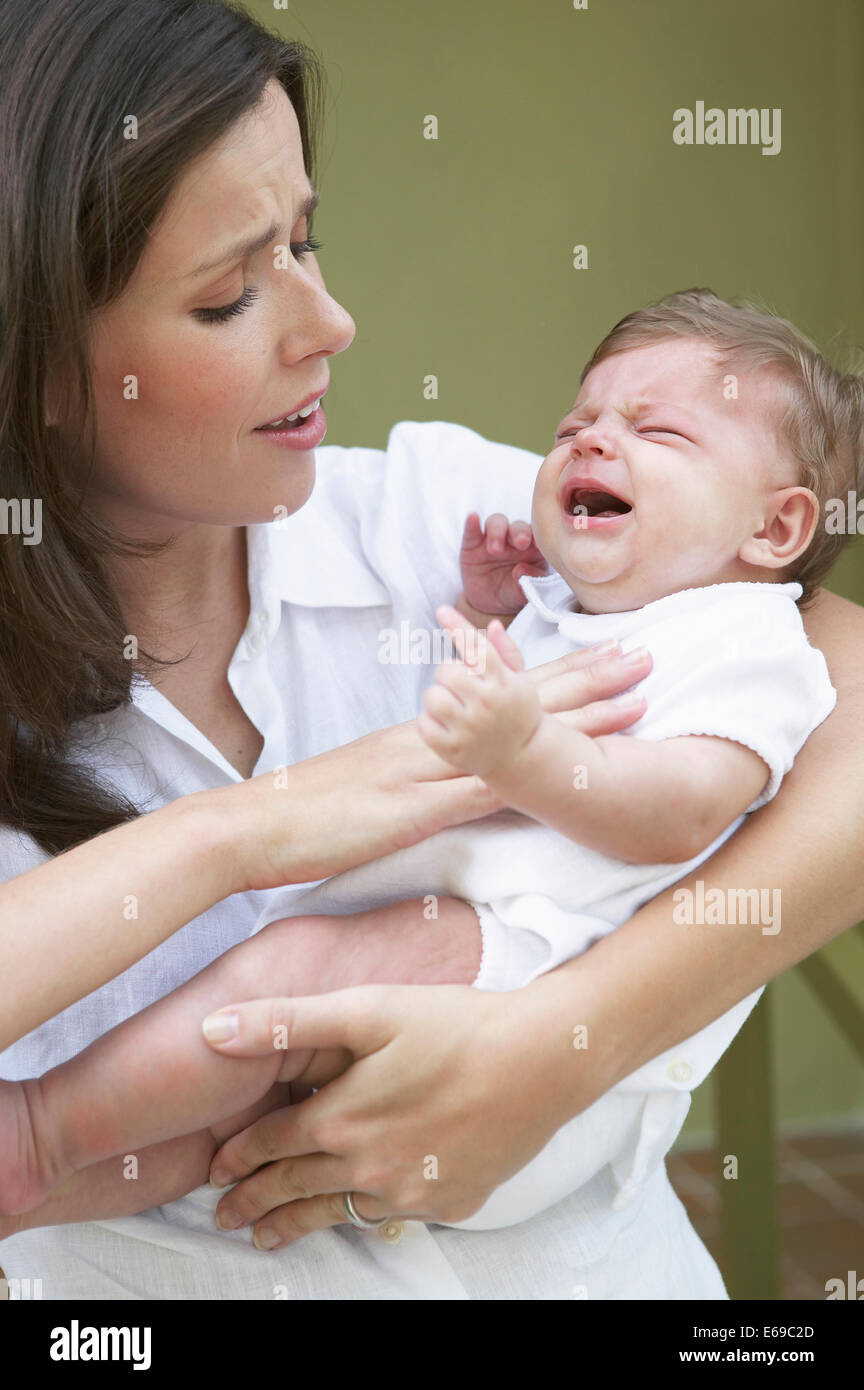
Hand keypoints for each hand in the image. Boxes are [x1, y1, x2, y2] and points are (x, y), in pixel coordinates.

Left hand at [202, 981, 589, 1248]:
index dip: (239, 1157)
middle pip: (294, 1188)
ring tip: (269, 1236)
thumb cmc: (456, 1024)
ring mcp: (408, 1192)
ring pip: (337, 1211)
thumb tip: (212, 1029)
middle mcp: (367, 1165)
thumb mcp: (367, 1009)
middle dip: (254, 1203)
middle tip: (225, 1218)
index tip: (216, 1171)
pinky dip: (364, 1212)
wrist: (541, 1061)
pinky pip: (391, 1215)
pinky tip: (357, 1209)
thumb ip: (286, 1022)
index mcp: (340, 1118)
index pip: (271, 1145)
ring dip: (297, 1223)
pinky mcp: (447, 1203)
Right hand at [218, 636, 651, 891]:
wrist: (247, 825)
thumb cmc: (298, 811)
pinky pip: (487, 784)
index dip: (555, 675)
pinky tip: (578, 765)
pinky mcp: (416, 807)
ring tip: (640, 692)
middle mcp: (431, 737)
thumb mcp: (363, 785)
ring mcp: (426, 768)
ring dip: (583, 713)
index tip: (602, 655)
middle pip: (521, 696)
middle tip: (644, 652)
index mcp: (419, 732)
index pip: (497, 691)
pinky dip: (538, 769)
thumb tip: (446, 768)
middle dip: (588, 676)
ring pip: (518, 731)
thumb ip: (408, 773)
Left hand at [418, 606, 543, 775]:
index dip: (458, 626)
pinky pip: (424, 724)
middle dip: (450, 675)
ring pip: (432, 696)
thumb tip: (492, 625)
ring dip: (438, 698)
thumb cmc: (518, 713)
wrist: (523, 758)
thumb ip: (506, 651)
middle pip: (445, 671)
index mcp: (503, 682)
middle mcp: (487, 703)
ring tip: (455, 708)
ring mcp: (469, 728)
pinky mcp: (452, 749)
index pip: (477, 648)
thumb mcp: (521, 680)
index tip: (441, 610)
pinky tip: (448, 727)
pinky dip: (430, 723)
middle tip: (463, 689)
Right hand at [459, 511, 547, 614]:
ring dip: (497, 532)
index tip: (538, 546)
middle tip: (521, 543)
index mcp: (533, 548)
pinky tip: (472, 517)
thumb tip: (521, 571)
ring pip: (497, 522)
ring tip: (495, 550)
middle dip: (520, 532)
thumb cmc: (513, 593)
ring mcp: (493, 538)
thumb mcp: (523, 593)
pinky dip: (472, 523)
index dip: (539, 538)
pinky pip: (472, 530)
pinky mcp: (472, 543)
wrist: (489, 605)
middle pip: (518, 526)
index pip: (538, 536)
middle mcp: (514, 539)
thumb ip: (527, 581)